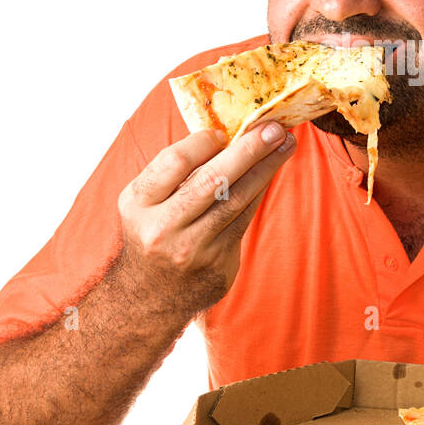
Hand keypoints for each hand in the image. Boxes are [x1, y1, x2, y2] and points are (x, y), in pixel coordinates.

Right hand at [117, 121, 295, 313]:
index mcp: (138, 203)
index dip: (203, 142)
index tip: (224, 132)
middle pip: (213, 180)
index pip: (174, 162)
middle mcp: (162, 228)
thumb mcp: (143, 200)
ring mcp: (192, 250)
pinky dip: (259, 192)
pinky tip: (271, 172)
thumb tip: (226, 132)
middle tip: (274, 128)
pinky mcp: (217, 265)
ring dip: (266, 168)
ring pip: (236, 200)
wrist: (146, 296)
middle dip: (249, 150)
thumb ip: (174, 171)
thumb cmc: (151, 230)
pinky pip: (244, 220)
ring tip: (285, 144)